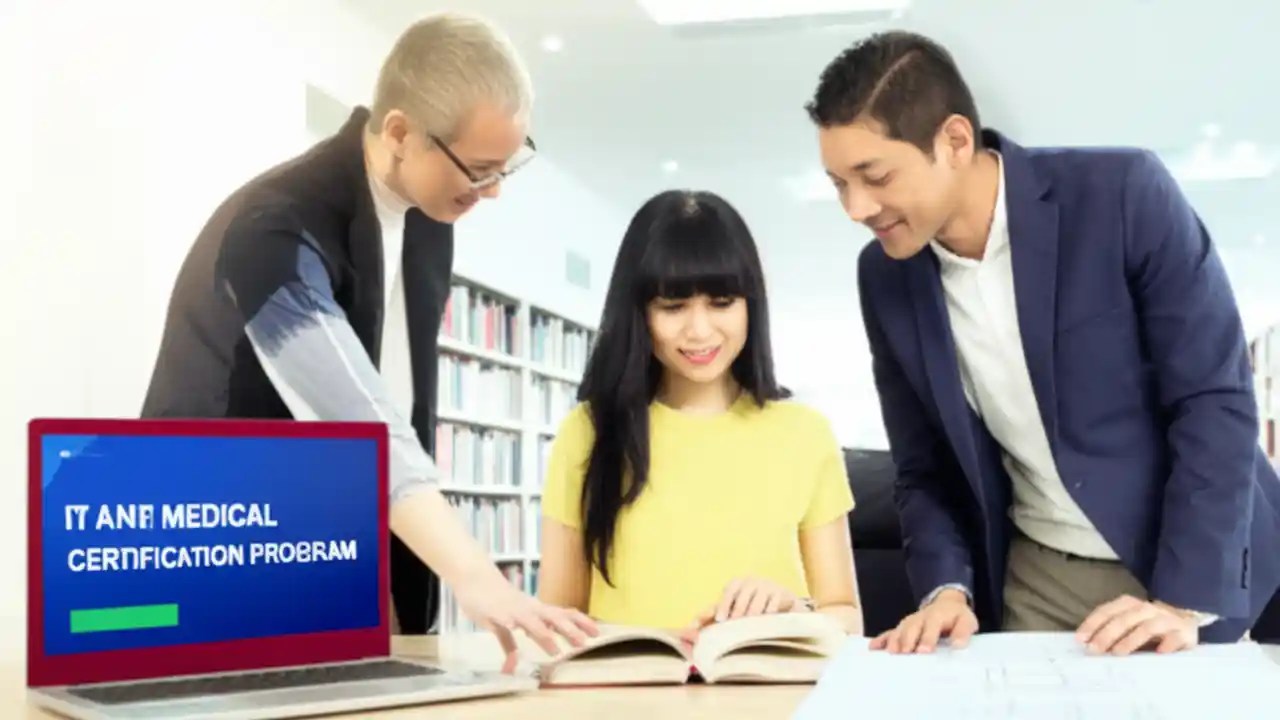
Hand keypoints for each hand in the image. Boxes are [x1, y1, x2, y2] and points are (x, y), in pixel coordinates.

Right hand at [452, 571, 597, 672]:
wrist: (474, 577)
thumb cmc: (492, 599)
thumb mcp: (504, 624)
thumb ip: (508, 643)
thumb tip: (513, 662)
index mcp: (533, 610)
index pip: (561, 615)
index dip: (579, 623)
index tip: (596, 633)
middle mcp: (527, 609)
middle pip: (552, 618)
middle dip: (568, 631)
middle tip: (584, 643)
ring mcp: (511, 609)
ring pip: (531, 621)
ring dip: (543, 634)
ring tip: (555, 648)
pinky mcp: (493, 611)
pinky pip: (502, 617)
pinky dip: (509, 623)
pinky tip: (513, 628)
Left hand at [679, 577, 800, 643]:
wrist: (781, 600)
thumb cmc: (749, 606)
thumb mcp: (731, 607)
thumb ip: (712, 615)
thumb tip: (689, 628)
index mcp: (737, 583)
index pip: (728, 592)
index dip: (724, 605)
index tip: (721, 620)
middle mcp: (751, 581)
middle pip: (742, 598)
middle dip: (738, 613)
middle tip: (734, 626)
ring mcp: (766, 586)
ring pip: (757, 603)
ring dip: (752, 616)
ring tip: (749, 628)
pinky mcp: (780, 593)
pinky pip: (773, 606)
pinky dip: (768, 615)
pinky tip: (766, 623)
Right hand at [869, 589, 977, 652]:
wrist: (947, 604)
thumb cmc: (956, 617)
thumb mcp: (967, 621)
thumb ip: (963, 632)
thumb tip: (958, 645)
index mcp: (936, 616)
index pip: (931, 627)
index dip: (927, 638)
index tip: (923, 651)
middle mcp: (920, 618)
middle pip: (911, 628)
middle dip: (907, 640)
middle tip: (904, 653)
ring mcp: (909, 622)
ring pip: (899, 630)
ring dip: (894, 641)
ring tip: (890, 653)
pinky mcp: (902, 627)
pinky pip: (890, 632)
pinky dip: (881, 639)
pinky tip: (873, 647)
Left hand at [1075, 594, 1198, 655]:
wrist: (1186, 620)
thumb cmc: (1148, 626)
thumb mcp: (1128, 623)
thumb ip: (1111, 630)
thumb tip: (1087, 643)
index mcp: (1129, 604)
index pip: (1107, 611)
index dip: (1093, 624)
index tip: (1080, 639)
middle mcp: (1147, 609)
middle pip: (1124, 619)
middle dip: (1107, 634)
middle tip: (1095, 649)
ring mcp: (1167, 620)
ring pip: (1147, 627)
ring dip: (1130, 640)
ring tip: (1118, 653)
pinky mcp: (1185, 633)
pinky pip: (1175, 638)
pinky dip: (1167, 645)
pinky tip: (1158, 653)